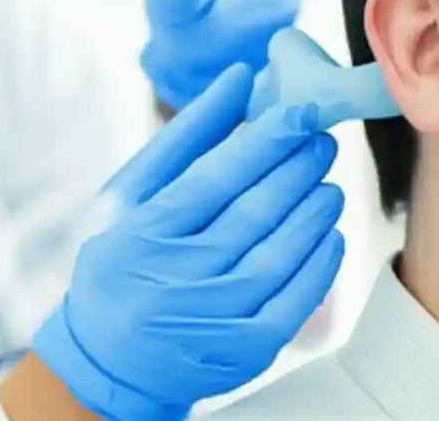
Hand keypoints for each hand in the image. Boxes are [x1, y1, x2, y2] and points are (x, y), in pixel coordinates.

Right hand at [32, 64, 344, 420]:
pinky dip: (320, 263)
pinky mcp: (244, 350)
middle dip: (297, 169)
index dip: (265, 143)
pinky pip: (295, 300)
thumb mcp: (130, 196)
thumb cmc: (122, 259)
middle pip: (253, 213)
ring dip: (314, 211)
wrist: (110, 360)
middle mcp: (177, 277)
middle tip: (322, 139)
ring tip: (328, 182)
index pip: (215, 179)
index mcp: (143, 233)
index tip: (302, 111)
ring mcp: (213, 318)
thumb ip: (185, 137)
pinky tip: (328, 233)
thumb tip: (237, 78)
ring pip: (280, 254)